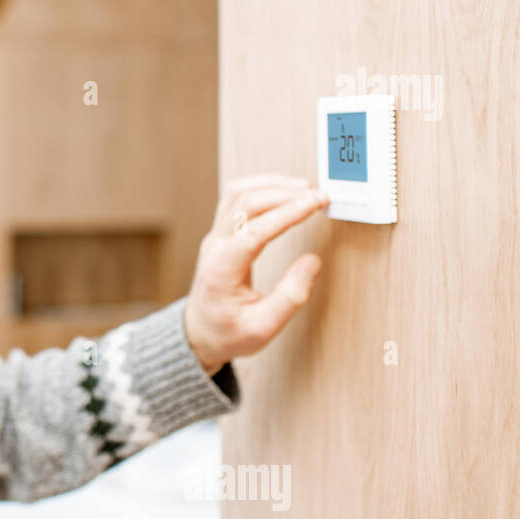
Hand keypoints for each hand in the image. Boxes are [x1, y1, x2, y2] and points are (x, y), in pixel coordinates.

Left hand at [182, 173, 328, 374]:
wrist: (200, 332)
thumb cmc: (228, 333)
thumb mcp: (263, 328)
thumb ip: (289, 297)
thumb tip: (312, 261)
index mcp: (221, 270)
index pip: (253, 230)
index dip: (287, 213)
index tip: (316, 203)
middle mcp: (213, 247)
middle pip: (244, 204)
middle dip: (284, 194)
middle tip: (319, 196)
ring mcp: (214, 237)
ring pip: (237, 194)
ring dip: (271, 185)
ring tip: (305, 188)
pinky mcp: (220, 232)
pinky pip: (234, 198)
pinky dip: (260, 187)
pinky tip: (283, 189)